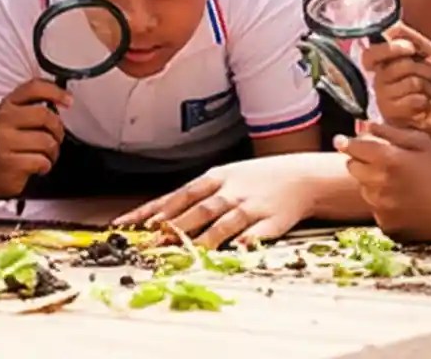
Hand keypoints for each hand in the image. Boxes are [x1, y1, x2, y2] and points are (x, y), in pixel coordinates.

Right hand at [0, 79, 69, 196]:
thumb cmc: (9, 143)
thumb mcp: (17, 119)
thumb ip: (37, 106)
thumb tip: (66, 100)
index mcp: (9, 104)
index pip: (34, 88)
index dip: (55, 92)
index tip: (68, 101)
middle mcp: (4, 119)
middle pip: (45, 115)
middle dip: (57, 130)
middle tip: (54, 137)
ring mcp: (5, 141)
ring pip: (47, 141)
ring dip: (52, 152)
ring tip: (43, 154)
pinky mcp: (9, 162)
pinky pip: (42, 161)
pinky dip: (45, 166)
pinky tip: (37, 165)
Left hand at [114, 153, 342, 247]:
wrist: (302, 176)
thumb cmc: (256, 180)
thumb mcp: (223, 179)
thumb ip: (194, 199)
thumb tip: (159, 217)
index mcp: (214, 179)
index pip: (178, 196)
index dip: (153, 211)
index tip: (129, 225)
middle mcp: (229, 192)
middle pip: (198, 210)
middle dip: (174, 228)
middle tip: (152, 244)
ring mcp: (251, 207)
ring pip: (224, 223)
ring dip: (204, 238)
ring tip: (186, 253)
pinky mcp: (273, 222)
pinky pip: (258, 234)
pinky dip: (247, 242)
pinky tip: (236, 249)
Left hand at [333, 122, 430, 238]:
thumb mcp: (422, 143)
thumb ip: (391, 132)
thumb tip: (366, 125)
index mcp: (386, 160)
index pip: (352, 148)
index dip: (349, 143)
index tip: (343, 141)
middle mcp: (378, 184)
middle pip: (352, 168)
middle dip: (362, 162)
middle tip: (383, 163)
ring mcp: (380, 207)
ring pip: (363, 189)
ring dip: (372, 184)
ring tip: (399, 184)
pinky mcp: (385, 224)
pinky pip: (374, 209)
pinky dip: (383, 204)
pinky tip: (403, 201)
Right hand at [360, 22, 430, 144]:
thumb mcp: (430, 53)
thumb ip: (411, 38)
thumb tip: (392, 26)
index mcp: (384, 65)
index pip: (370, 55)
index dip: (389, 49)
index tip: (410, 48)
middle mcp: (380, 81)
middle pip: (398, 66)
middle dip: (426, 69)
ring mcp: (384, 99)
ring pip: (410, 82)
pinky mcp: (393, 116)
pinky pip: (413, 100)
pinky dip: (428, 101)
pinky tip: (429, 106)